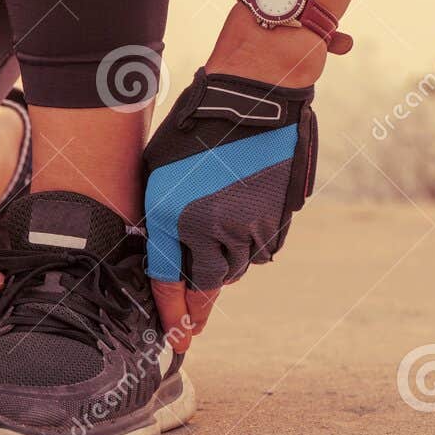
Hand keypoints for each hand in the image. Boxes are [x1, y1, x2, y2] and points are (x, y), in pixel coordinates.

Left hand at [142, 66, 317, 353]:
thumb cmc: (195, 127)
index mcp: (170, 216)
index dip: (169, 312)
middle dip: (198, 309)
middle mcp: (208, 229)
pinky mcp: (274, 219)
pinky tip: (238, 234)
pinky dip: (247, 249)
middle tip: (192, 329)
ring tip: (212, 263)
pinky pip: (259, 250)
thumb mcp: (160, 170)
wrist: (252, 98)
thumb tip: (166, 252)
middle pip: (206, 285)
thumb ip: (161, 216)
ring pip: (234, 268)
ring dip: (222, 270)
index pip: (166, 281)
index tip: (173, 335)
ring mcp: (246, 227)